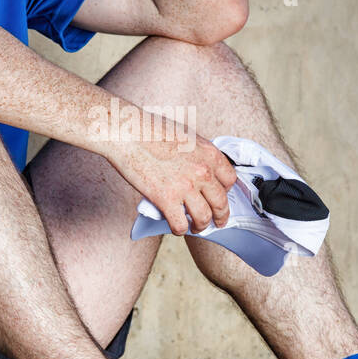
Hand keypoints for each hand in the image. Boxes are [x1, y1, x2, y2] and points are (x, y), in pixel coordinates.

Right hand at [104, 117, 239, 235]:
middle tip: (218, 222)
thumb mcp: (186, 135)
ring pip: (203, 217)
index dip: (225, 192)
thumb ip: (197, 154)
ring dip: (201, 226)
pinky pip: (180, 224)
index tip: (219, 196)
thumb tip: (199, 168)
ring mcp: (185, 186)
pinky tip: (177, 227)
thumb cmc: (150, 129)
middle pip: (221, 203)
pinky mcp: (166, 198)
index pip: (230, 180)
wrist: (127, 132)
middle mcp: (202, 171)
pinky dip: (180, 229)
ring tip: (196, 227)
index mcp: (209, 153)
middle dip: (221, 216)